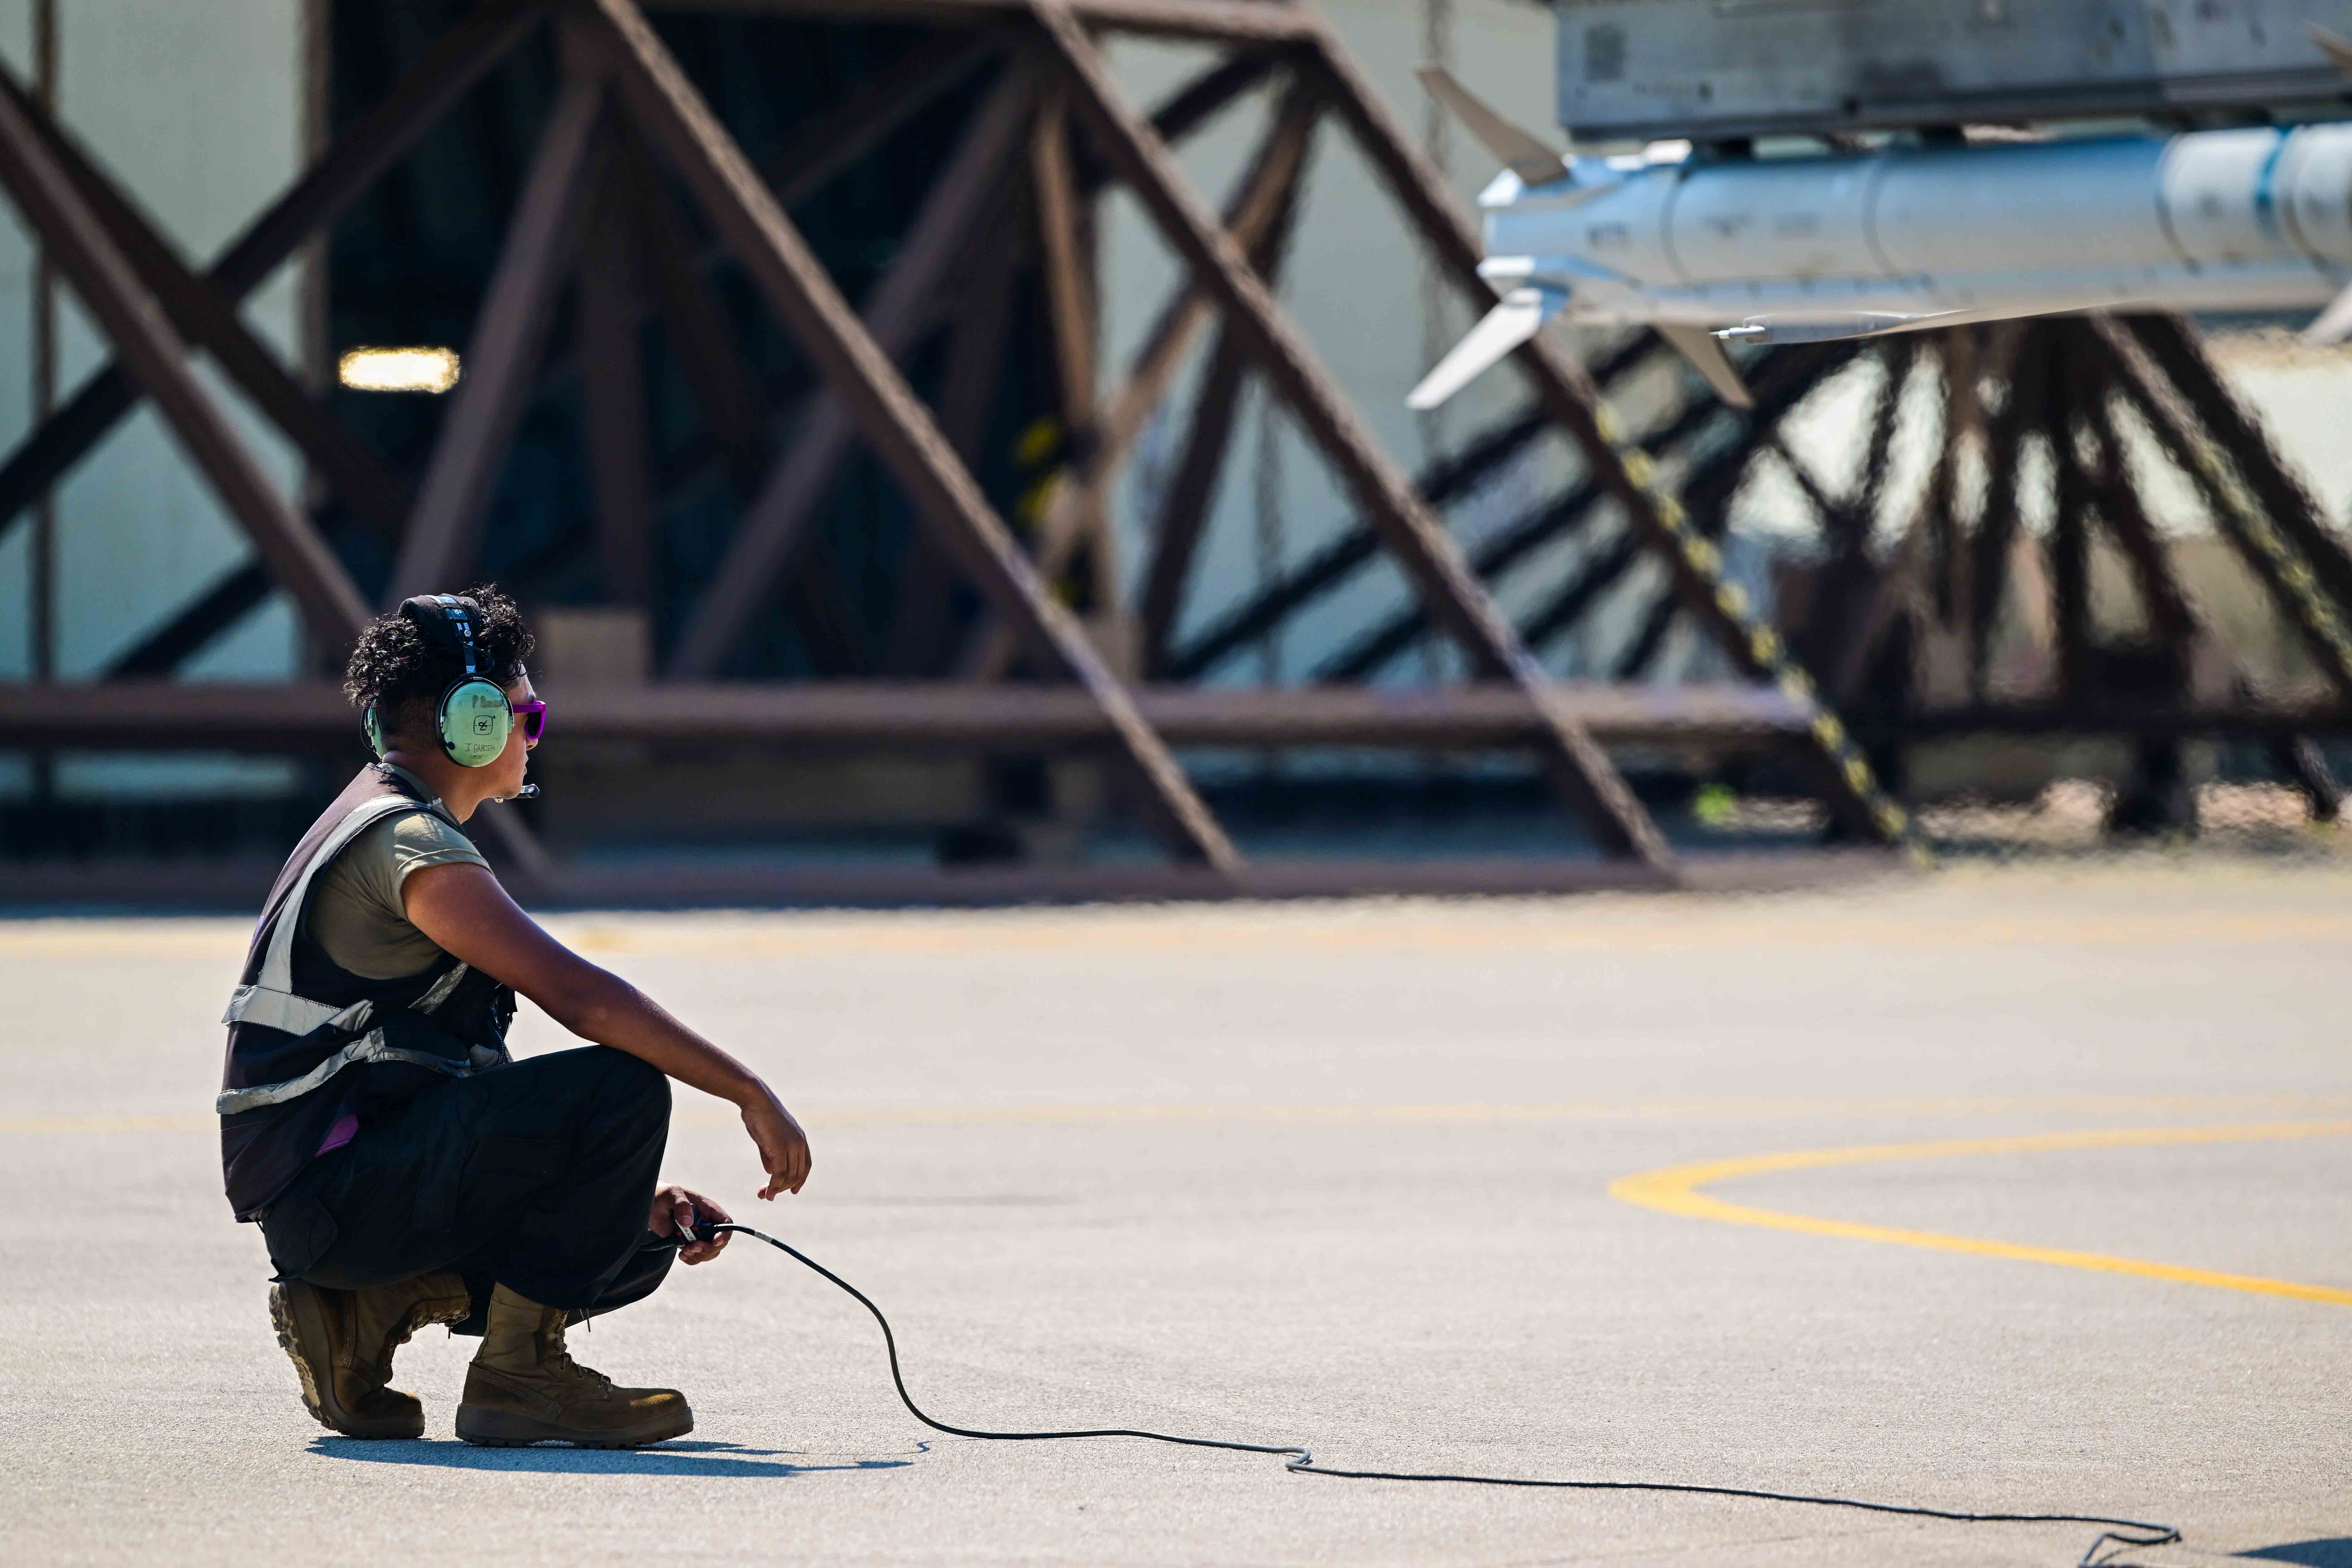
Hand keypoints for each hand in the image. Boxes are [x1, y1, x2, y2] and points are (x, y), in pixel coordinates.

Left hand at [651, 1184, 731, 1263]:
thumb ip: (681, 1205)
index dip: (724, 1234)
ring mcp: (698, 1235)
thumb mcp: (671, 1194)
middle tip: (691, 1247)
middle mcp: (706, 1223)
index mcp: (708, 1209)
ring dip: (699, 1255)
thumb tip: (688, 1222)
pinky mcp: (688, 1243)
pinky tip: (682, 1255)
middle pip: (720, 1242)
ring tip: (684, 1251)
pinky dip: (692, 1259)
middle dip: (708, 1248)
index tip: (714, 1241)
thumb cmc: (663, 1194)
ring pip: (710, 1252)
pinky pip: (697, 1257)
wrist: (650, 1204)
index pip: (726, 1223)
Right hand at [741, 1085, 811, 1199]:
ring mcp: (792, 1146)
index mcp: (800, 1139)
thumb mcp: (768, 1138)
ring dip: (777, 1189)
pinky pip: (779, 1174)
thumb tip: (771, 1172)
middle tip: (769, 1196)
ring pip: (788, 1176)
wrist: (755, 1099)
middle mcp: (800, 1143)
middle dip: (784, 1188)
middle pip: (798, 1174)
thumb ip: (770, 1155)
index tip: (793, 1191)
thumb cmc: (759, 1115)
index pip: (806, 1165)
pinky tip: (766, 1191)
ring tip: (764, 1195)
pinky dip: (773, 1186)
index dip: (800, 1180)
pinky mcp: (781, 1148)